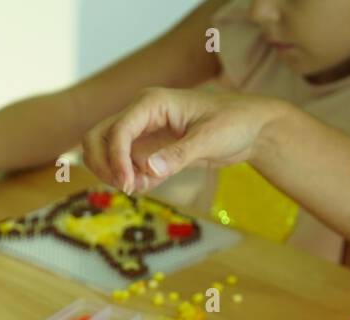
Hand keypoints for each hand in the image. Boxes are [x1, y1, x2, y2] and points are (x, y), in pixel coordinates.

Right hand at [82, 88, 283, 193]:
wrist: (251, 128)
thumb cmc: (235, 123)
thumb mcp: (209, 139)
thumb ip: (178, 155)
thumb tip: (148, 170)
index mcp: (152, 102)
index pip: (118, 131)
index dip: (116, 159)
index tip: (128, 184)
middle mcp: (141, 114)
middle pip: (97, 137)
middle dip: (102, 164)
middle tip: (126, 187)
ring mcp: (143, 132)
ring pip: (106, 152)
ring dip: (115, 173)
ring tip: (142, 186)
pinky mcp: (149, 148)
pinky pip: (125, 165)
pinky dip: (130, 178)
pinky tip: (150, 183)